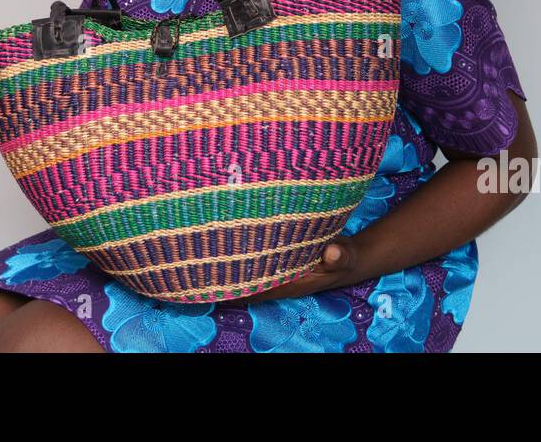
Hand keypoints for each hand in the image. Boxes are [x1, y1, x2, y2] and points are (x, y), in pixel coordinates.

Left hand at [211, 236, 360, 309]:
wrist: (347, 259)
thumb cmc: (344, 258)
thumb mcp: (345, 256)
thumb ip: (340, 255)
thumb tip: (331, 252)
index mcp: (291, 283)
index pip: (256, 289)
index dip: (234, 289)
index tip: (210, 283)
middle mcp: (280, 281)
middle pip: (244, 285)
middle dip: (221, 281)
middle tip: (193, 270)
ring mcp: (277, 273)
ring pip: (246, 276)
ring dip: (227, 272)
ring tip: (197, 260)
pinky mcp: (277, 263)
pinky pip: (252, 266)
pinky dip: (237, 261)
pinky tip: (218, 251)